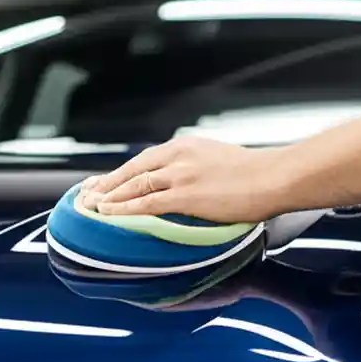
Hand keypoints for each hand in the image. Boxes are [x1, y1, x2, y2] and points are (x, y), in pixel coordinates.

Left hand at [80, 137, 289, 222]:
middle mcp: (177, 156)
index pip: (144, 161)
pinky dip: (124, 209)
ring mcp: (180, 175)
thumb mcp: (220, 161)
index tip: (103, 183)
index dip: (120, 174)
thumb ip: (199, 169)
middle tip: (85, 195)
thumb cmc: (257, 174)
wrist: (275, 177)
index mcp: (185, 146)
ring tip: (90, 207)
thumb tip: (191, 185)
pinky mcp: (186, 194)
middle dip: (106, 185)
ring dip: (109, 198)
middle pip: (132, 171)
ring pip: (134, 186)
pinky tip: (108, 214)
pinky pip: (146, 203)